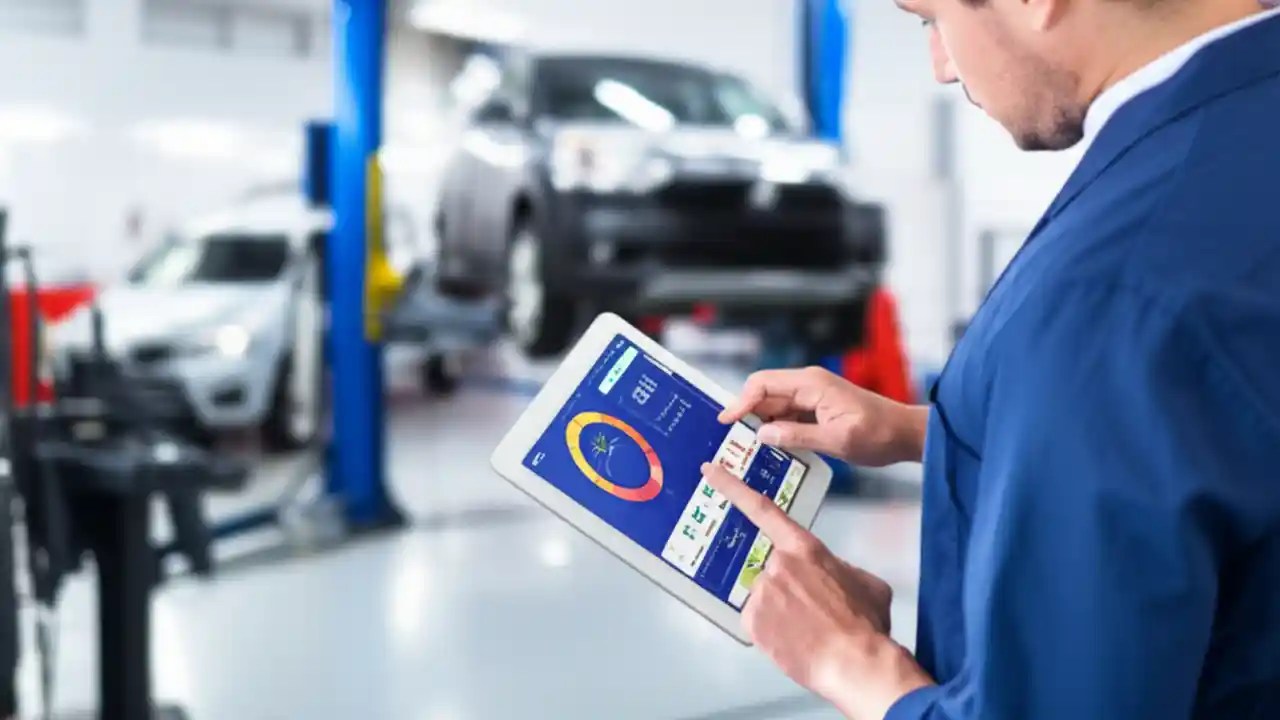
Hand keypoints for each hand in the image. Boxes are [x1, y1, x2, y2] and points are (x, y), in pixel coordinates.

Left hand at [703, 463, 933, 719]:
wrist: (854, 663)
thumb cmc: (864, 622)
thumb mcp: (866, 582)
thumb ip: (840, 568)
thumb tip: (832, 573)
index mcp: (803, 548)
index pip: (761, 509)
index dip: (732, 487)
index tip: (710, 472)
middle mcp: (776, 564)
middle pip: (772, 569)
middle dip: (788, 588)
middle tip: (809, 612)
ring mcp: (760, 592)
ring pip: (765, 597)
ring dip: (780, 611)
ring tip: (806, 632)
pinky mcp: (751, 621)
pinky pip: (757, 621)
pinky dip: (771, 630)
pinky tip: (792, 641)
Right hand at [718, 367, 927, 466]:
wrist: (906, 434)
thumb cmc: (879, 434)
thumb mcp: (837, 440)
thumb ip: (797, 436)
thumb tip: (763, 435)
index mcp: (811, 384)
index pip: (762, 384)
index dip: (740, 401)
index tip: (725, 421)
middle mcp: (808, 385)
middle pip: (764, 394)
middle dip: (745, 414)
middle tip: (728, 439)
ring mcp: (812, 397)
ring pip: (774, 406)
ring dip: (760, 424)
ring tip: (742, 447)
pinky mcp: (817, 410)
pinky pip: (788, 416)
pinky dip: (776, 430)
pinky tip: (767, 448)